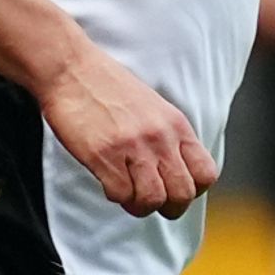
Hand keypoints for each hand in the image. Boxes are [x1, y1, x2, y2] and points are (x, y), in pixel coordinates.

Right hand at [38, 42, 216, 219]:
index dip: (193, 190)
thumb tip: (173, 171)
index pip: (206, 174)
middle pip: (182, 193)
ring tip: (127, 194)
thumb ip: (167, 137)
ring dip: (139, 205)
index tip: (174, 188)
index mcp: (175, 125)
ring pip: (153, 200)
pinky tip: (107, 180)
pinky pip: (121, 195)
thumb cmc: (105, 86)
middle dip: (168, 207)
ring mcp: (133, 146)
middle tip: (151, 202)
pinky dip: (115, 195)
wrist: (69, 68)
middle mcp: (159, 137)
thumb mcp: (152, 106)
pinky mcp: (104, 154)